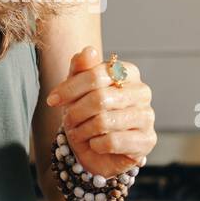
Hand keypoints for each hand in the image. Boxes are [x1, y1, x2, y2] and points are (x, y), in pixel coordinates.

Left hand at [46, 46, 155, 177]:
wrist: (98, 149)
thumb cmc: (88, 114)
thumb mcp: (78, 89)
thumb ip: (81, 68)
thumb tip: (88, 51)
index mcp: (128, 72)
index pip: (96, 75)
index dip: (70, 88)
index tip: (52, 100)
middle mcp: (142, 91)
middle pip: (99, 98)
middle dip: (76, 112)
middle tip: (68, 121)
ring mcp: (147, 116)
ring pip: (104, 121)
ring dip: (83, 130)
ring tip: (79, 133)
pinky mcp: (147, 140)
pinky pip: (112, 142)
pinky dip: (96, 145)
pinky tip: (95, 144)